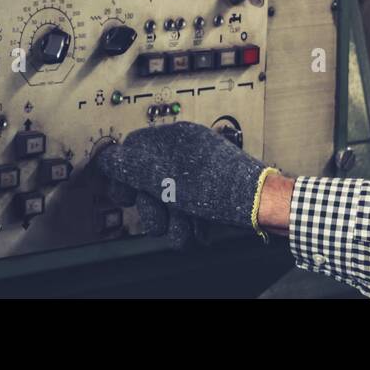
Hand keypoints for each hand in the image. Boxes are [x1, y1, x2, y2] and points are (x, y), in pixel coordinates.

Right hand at [96, 121, 273, 241]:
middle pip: (151, 178)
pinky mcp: (213, 191)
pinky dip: (188, 222)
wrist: (263, 205)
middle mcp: (189, 151)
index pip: (135, 148)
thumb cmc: (218, 188)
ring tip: (182, 231)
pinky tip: (196, 231)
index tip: (123, 195)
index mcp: (176, 138)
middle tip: (158, 219)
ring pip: (170, 198)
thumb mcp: (163, 177)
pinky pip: (189, 206)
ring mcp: (202, 172)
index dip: (124, 174)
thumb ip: (130, 166)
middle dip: (151, 205)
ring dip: (171, 220)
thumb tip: (106, 157)